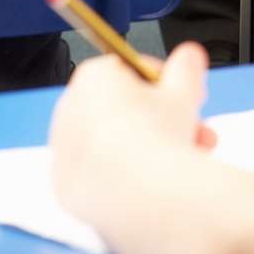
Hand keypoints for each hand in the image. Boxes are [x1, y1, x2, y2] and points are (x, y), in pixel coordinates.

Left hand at [49, 44, 214, 220]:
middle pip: (122, 106)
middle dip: (161, 117)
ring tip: (188, 156)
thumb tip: (189, 56)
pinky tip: (152, 180)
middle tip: (190, 126)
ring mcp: (63, 151)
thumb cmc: (161, 138)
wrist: (145, 198)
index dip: (163, 80)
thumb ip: (187, 65)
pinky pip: (98, 173)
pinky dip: (123, 173)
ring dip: (151, 144)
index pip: (129, 68)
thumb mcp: (186, 89)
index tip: (182, 91)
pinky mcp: (64, 187)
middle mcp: (70, 109)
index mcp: (92, 77)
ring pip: (114, 140)